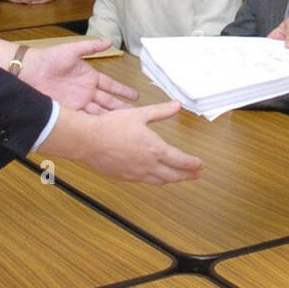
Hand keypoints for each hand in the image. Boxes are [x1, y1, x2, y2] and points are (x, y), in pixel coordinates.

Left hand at [17, 38, 137, 113]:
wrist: (29, 71)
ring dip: (110, 118)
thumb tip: (109, 41)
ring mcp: (78, 102)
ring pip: (99, 112)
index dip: (123, 91)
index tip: (136, 96)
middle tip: (136, 115)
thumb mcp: (72, 50)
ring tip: (123, 124)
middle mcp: (86, 91)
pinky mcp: (68, 110)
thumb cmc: (50, 58)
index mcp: (90, 77)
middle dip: (121, 108)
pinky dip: (94, 124)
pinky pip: (83, 118)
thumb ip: (91, 47)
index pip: (111, 86)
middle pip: (108, 102)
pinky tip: (103, 129)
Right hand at [41, 103, 203, 184]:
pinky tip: (154, 176)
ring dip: (172, 179)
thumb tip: (176, 105)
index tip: (200, 165)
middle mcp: (148, 165)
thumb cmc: (111, 126)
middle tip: (196, 175)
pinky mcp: (125, 177)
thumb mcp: (140, 114)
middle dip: (187, 175)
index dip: (193, 164)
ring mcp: (136, 173)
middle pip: (174, 175)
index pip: (181, 160)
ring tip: (178, 177)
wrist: (88, 140)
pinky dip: (155, 180)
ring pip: (160, 181)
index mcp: (155, 149)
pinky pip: (145, 181)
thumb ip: (161, 111)